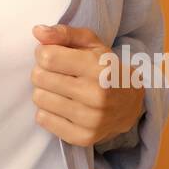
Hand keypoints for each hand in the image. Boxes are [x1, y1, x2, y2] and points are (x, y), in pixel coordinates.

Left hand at [30, 23, 143, 147]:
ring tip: (60, 88)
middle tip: (56, 72)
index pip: (47, 57)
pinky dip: (47, 110)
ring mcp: (90, 120)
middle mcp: (96, 95)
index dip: (43, 52)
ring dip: (44, 90)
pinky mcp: (82, 137)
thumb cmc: (105, 67)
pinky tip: (61, 105)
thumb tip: (37, 31)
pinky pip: (42, 119)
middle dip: (43, 70)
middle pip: (39, 77)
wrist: (131, 104)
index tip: (52, 54)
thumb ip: (64, 33)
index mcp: (99, 68)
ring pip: (39, 98)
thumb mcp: (91, 43)